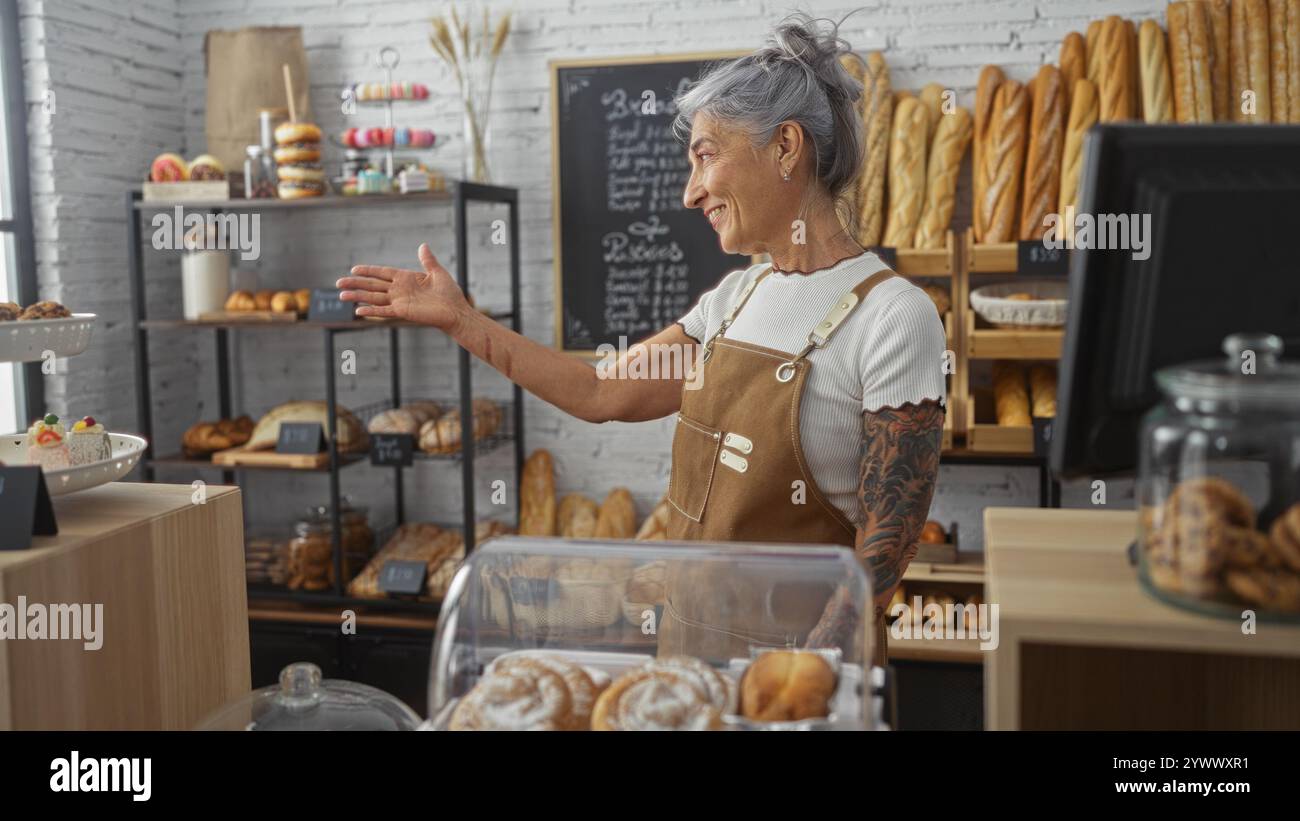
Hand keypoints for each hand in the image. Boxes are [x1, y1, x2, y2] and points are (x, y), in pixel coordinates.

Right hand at [336, 243, 469, 330]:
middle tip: (338, 283)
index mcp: (406, 278)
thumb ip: (428, 260)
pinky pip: (384, 311)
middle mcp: (399, 290)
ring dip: (357, 296)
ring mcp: (399, 301)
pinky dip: (371, 311)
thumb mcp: (438, 272)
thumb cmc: (449, 293)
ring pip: (373, 298)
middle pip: (373, 285)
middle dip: (356, 283)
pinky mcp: (403, 312)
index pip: (382, 273)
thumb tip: (423, 245)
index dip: (368, 271)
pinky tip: (358, 311)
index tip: (354, 269)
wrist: (456, 310)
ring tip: (341, 295)